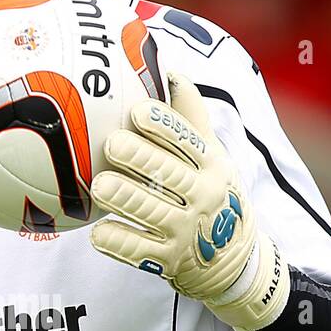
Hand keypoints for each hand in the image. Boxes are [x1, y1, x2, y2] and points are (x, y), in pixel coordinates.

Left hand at [89, 73, 288, 330]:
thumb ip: (190, 118)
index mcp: (211, 164)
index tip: (136, 111)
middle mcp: (202, 196)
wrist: (233, 260)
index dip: (162, 125)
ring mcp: (186, 231)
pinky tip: (97, 233)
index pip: (187, 140)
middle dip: (140, 157)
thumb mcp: (212, 156)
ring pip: (151, 211)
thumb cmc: (210, 193)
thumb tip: (171, 70)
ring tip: (99, 185)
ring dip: (125, 197)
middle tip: (111, 143)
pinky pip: (140, 251)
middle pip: (168, 173)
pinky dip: (118, 242)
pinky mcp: (169, 260)